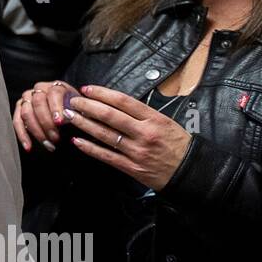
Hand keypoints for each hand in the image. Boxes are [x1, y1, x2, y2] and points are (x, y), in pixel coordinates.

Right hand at [13, 80, 81, 152]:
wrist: (66, 111)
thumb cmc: (73, 111)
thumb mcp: (79, 109)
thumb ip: (76, 112)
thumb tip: (69, 117)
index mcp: (56, 86)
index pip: (54, 93)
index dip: (56, 107)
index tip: (60, 122)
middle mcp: (39, 89)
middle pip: (38, 103)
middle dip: (47, 123)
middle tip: (56, 138)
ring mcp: (27, 98)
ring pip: (26, 113)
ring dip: (37, 131)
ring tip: (48, 144)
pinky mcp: (19, 108)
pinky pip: (17, 121)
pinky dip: (22, 135)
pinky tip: (29, 147)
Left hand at [64, 84, 192, 189]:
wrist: (191, 172)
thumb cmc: (178, 145)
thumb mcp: (166, 123)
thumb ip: (143, 115)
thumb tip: (117, 104)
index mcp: (154, 119)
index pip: (123, 101)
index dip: (102, 93)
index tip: (87, 89)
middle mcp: (144, 133)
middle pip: (110, 116)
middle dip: (87, 106)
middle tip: (73, 101)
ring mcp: (137, 151)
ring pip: (105, 134)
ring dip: (84, 124)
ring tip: (70, 116)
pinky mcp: (132, 167)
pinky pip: (106, 156)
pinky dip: (90, 148)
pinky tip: (78, 142)